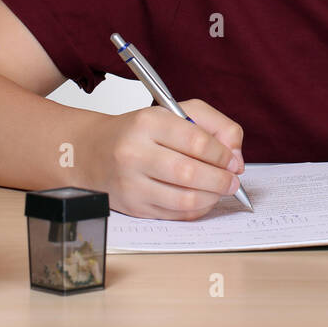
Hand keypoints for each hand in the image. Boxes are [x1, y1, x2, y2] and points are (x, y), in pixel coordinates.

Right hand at [82, 99, 244, 219]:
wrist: (91, 151)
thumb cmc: (139, 131)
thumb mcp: (177, 112)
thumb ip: (215, 126)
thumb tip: (235, 158)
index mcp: (148, 123)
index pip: (196, 141)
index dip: (223, 155)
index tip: (233, 161)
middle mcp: (135, 152)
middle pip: (190, 173)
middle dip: (221, 180)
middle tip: (233, 181)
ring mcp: (131, 183)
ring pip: (184, 199)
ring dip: (212, 197)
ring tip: (221, 190)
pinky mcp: (133, 207)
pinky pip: (175, 214)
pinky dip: (197, 209)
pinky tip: (203, 199)